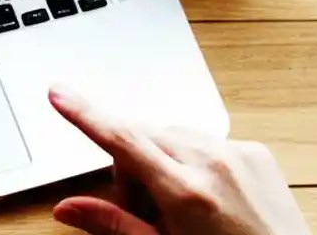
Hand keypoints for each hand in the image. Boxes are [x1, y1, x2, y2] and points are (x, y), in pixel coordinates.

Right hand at [49, 86, 308, 234]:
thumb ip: (114, 226)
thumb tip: (67, 210)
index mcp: (187, 192)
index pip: (122, 141)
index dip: (86, 115)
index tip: (59, 94)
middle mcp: (214, 163)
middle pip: (143, 139)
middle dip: (130, 167)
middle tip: (145, 214)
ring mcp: (239, 155)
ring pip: (172, 137)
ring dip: (161, 163)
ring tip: (179, 210)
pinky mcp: (257, 153)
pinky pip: (207, 142)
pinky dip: (195, 162)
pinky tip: (207, 199)